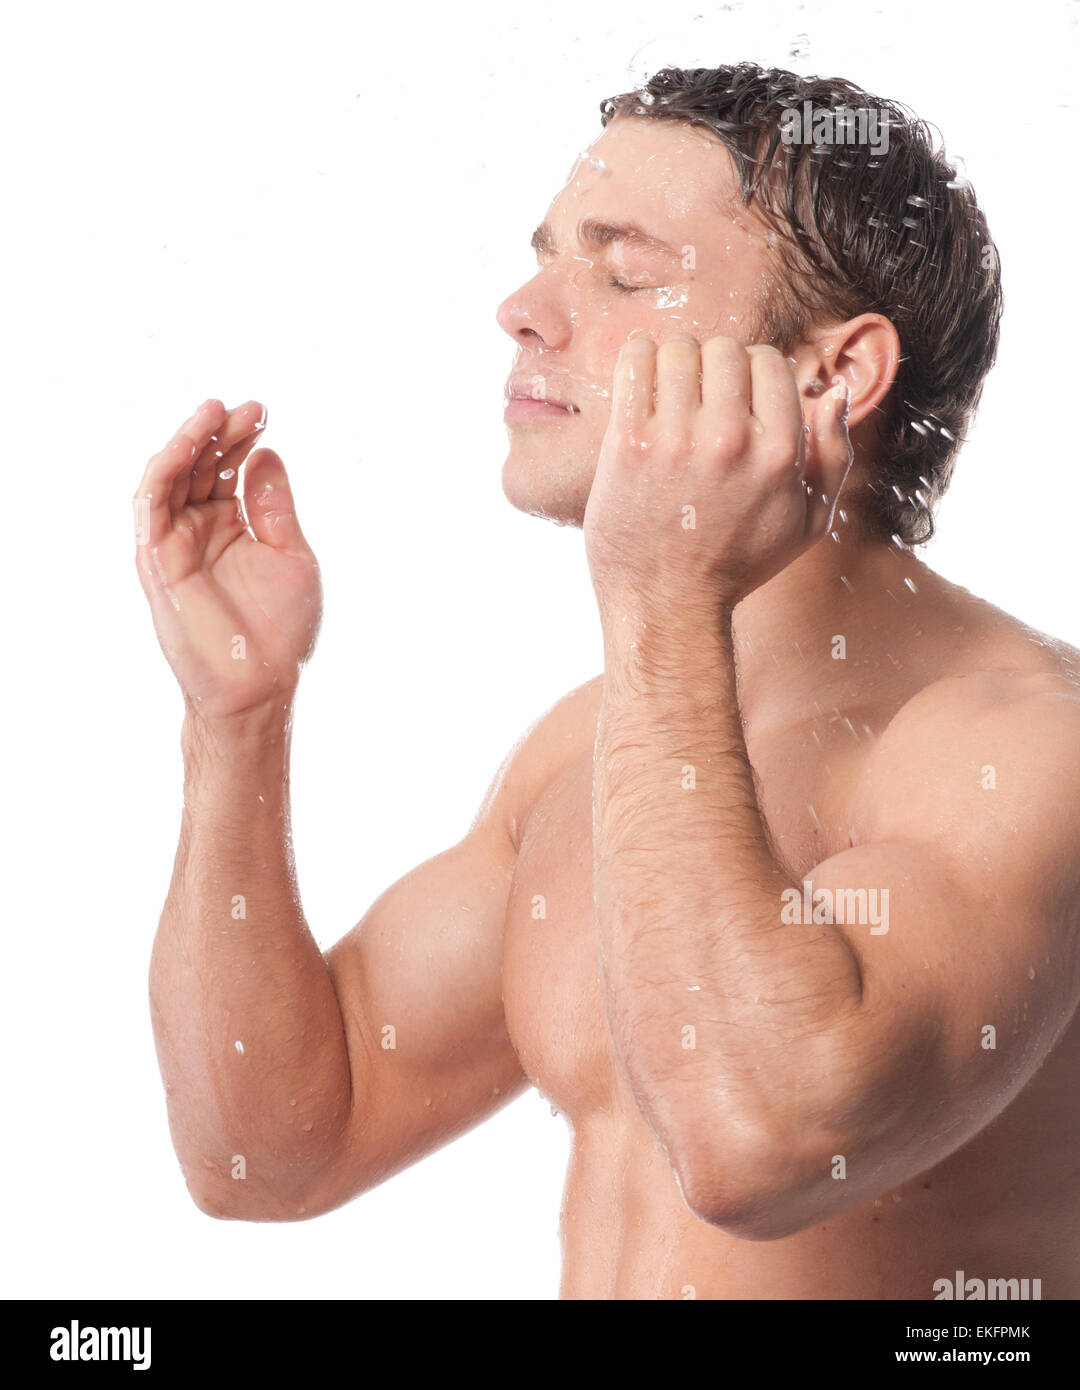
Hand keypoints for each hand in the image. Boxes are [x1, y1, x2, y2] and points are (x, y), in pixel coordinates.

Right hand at [134, 399, 321, 724]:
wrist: (260, 684)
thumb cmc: (279, 630)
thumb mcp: (291, 554)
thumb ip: (274, 504)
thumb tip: (266, 452)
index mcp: (231, 527)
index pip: (229, 469)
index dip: (242, 439)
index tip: (264, 414)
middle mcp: (199, 529)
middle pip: (201, 466)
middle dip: (221, 433)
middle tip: (249, 409)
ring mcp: (176, 543)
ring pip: (171, 477)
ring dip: (190, 441)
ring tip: (216, 412)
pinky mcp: (156, 560)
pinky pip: (151, 505)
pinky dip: (166, 470)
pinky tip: (189, 445)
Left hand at [583, 335, 852, 616]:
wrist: (667, 604)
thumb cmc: (738, 564)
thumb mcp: (809, 522)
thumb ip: (834, 454)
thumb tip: (834, 391)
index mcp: (779, 453)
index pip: (770, 360)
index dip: (753, 372)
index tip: (735, 397)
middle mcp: (730, 440)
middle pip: (725, 349)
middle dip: (714, 365)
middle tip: (699, 397)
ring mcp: (676, 439)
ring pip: (679, 348)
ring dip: (674, 361)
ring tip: (669, 392)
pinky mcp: (628, 442)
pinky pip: (635, 360)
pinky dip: (638, 359)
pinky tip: (641, 384)